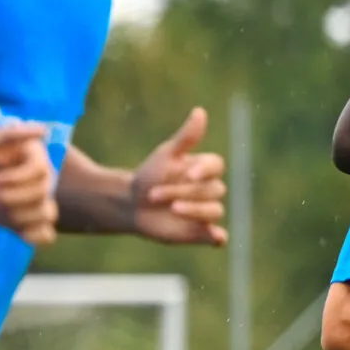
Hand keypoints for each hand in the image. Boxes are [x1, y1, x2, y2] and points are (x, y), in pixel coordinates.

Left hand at [0, 122, 57, 244]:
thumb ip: (13, 134)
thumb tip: (44, 130)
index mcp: (35, 156)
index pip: (41, 171)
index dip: (19, 179)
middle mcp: (40, 177)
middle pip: (43, 194)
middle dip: (14, 198)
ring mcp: (33, 199)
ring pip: (45, 214)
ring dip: (19, 216)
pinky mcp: (24, 219)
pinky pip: (44, 233)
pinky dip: (37, 236)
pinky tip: (23, 235)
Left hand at [133, 107, 228, 245]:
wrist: (131, 204)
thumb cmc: (150, 175)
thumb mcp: (165, 156)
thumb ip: (185, 138)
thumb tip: (200, 111)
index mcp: (204, 168)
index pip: (216, 165)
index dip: (205, 170)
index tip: (189, 173)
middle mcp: (209, 189)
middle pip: (210, 190)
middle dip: (183, 191)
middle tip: (154, 194)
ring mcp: (206, 211)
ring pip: (214, 211)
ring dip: (195, 211)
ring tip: (172, 209)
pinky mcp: (200, 232)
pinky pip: (217, 236)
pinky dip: (218, 237)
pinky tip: (216, 237)